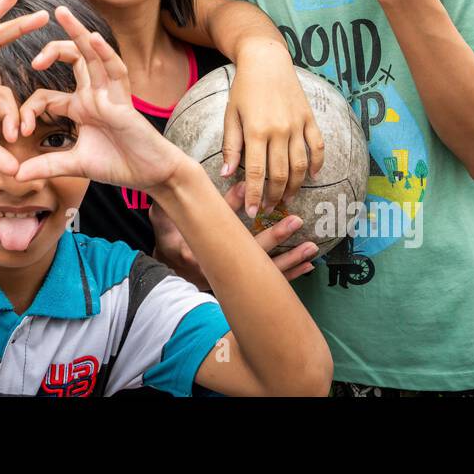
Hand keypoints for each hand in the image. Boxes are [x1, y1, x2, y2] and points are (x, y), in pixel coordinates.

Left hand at [13, 7, 187, 194]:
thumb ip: (47, 165)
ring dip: (77, 32)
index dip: (29, 110)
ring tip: (61, 13)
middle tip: (34, 59)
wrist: (152, 175)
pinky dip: (105, 53)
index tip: (22, 131)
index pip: (46, 96)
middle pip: (73, 58)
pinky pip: (116, 71)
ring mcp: (109, 93)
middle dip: (53, 48)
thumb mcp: (75, 165)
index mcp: (80, 107)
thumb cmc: (119, 164)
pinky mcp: (124, 100)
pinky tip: (93, 37)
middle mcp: (94, 94)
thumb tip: (16, 175)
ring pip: (93, 54)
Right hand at [149, 183, 317, 288]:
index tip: (246, 187)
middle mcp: (216, 269)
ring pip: (264, 271)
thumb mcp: (162, 223)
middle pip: (248, 253)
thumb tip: (174, 188)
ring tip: (311, 248)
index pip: (217, 226)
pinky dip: (290, 273)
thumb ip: (169, 209)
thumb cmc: (168, 241)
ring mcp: (230, 280)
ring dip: (289, 259)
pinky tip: (308, 265)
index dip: (230, 205)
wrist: (169, 271)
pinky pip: (269, 283)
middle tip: (294, 220)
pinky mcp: (242, 286)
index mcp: (196, 252)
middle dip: (273, 236)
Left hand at [225, 49, 324, 217]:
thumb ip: (231, 146)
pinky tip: (312, 176)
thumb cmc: (243, 88)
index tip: (252, 213)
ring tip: (287, 199)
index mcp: (256, 131)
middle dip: (274, 196)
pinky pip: (318, 146)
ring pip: (300, 165)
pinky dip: (317, 164)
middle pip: (280, 174)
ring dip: (294, 186)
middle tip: (269, 209)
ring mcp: (297, 124)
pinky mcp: (310, 118)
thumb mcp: (230, 115)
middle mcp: (279, 130)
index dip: (254, 196)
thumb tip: (227, 175)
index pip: (255, 172)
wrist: (266, 59)